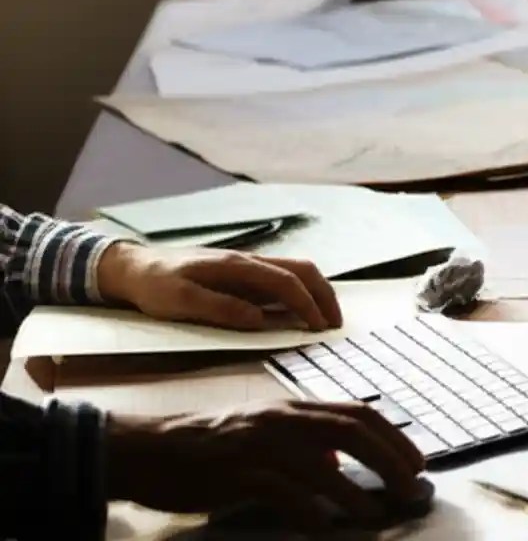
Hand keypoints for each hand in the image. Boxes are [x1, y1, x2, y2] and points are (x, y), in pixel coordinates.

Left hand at [97, 244, 340, 330]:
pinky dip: (299, 294)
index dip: (307, 304)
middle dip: (324, 294)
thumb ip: (220, 309)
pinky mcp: (241, 275)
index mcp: (236, 266)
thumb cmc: (154, 284)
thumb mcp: (179, 300)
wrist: (132, 266)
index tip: (319, 327)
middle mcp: (248, 261)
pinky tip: (298, 313)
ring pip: (295, 271)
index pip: (285, 281)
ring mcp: (246, 266)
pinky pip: (280, 279)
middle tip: (334, 323)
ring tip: (323, 319)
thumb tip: (260, 320)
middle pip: (302, 269)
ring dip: (315, 292)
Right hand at [106, 400, 425, 528]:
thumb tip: (338, 458)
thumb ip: (303, 438)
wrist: (149, 449)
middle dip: (389, 459)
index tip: (418, 461)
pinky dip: (309, 511)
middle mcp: (282, 419)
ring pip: (321, 463)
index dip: (393, 436)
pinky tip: (326, 527)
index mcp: (293, 408)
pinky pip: (282, 493)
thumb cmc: (210, 443)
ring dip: (356, 491)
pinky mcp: (237, 472)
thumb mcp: (264, 430)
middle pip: (350, 431)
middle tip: (412, 487)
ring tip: (378, 513)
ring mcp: (260, 444)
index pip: (357, 413)